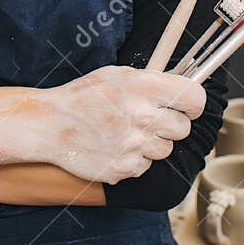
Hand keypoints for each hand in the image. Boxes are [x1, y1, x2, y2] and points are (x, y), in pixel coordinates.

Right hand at [29, 65, 205, 184]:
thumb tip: (182, 89)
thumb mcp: (117, 75)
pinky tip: (116, 147)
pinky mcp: (125, 168)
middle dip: (170, 124)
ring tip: (128, 133)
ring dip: (152, 143)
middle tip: (150, 119)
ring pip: (166, 149)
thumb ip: (151, 81)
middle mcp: (141, 117)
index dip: (193, 103)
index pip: (194, 98)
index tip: (187, 106)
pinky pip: (146, 166)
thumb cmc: (83, 97)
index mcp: (142, 87)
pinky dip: (135, 159)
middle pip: (183, 128)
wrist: (49, 125)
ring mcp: (134, 146)